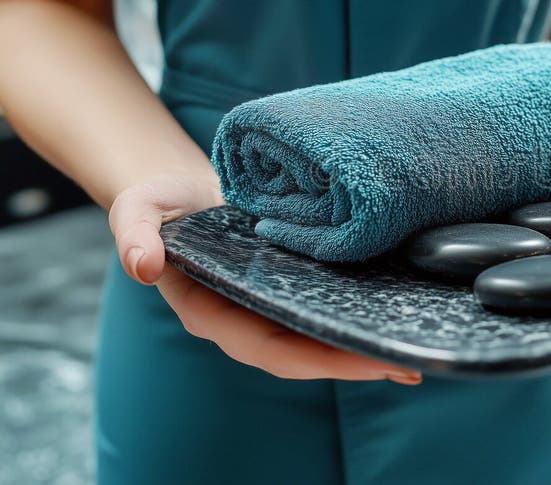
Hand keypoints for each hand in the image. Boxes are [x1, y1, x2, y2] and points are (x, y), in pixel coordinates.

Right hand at [109, 173, 422, 382]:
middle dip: (352, 361)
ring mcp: (273, 303)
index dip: (315, 359)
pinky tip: (397, 315)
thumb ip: (134, 234)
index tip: (361, 361)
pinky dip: (361, 315)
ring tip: (414, 353)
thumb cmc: (162, 202)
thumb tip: (142, 264)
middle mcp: (249, 316)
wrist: (183, 188)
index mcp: (214, 313)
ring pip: (321, 335)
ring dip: (364, 345)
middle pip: (306, 351)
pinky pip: (328, 307)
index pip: (268, 348)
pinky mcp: (295, 284)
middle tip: (404, 363)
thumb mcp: (139, 208)